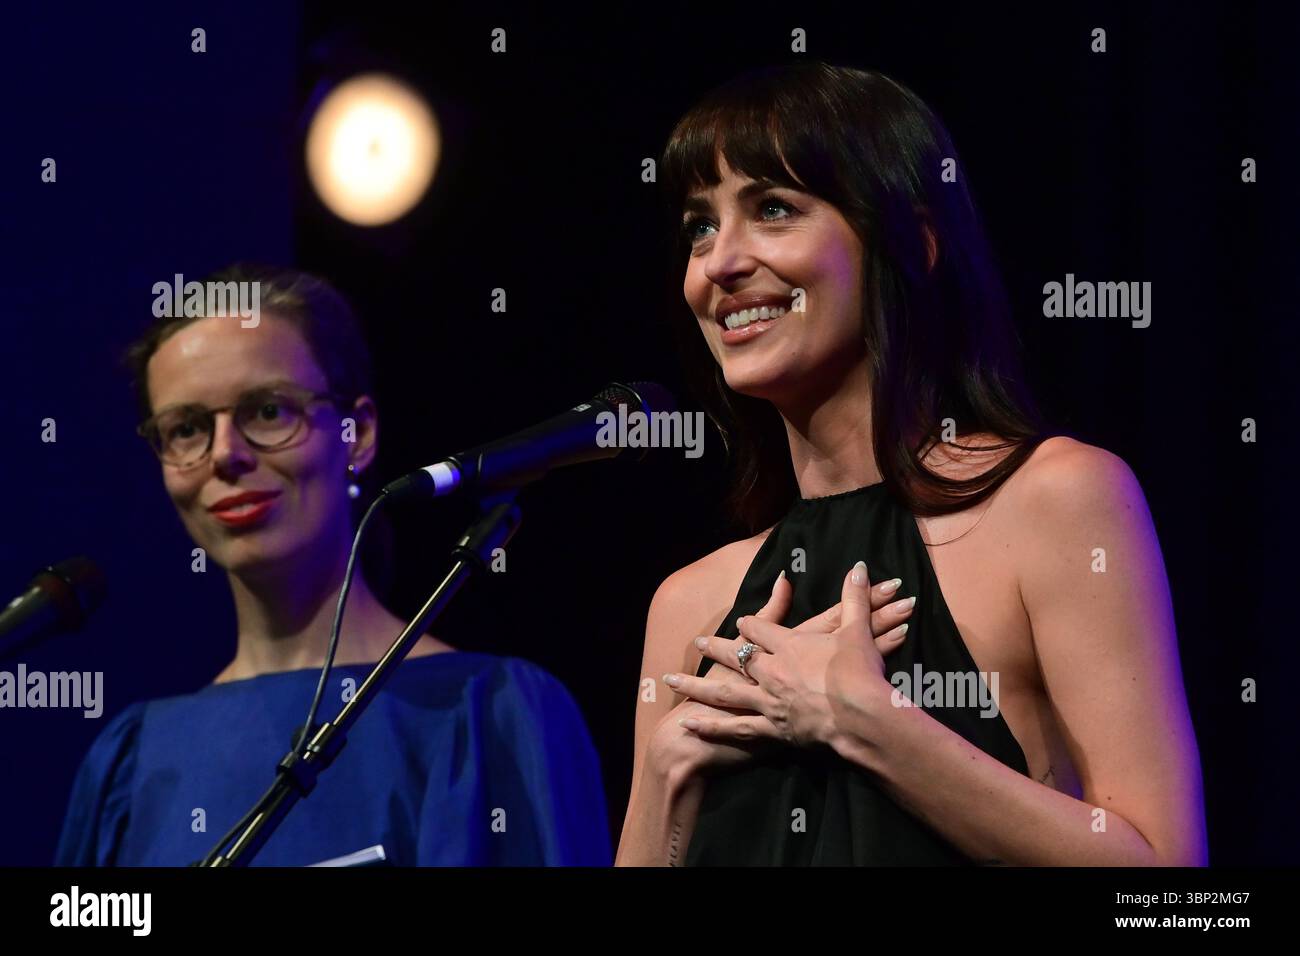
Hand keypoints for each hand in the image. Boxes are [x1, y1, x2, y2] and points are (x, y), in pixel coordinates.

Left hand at [667, 561, 902, 749]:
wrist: (862, 718)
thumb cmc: (861, 673)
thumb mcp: (857, 630)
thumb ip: (854, 598)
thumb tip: (859, 567)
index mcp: (789, 646)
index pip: (762, 629)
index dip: (750, 625)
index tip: (740, 622)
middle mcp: (771, 671)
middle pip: (738, 657)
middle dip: (717, 649)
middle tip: (699, 642)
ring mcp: (768, 701)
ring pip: (725, 691)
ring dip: (697, 685)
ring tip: (672, 680)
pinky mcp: (772, 730)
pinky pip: (736, 728)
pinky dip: (711, 727)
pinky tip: (689, 724)